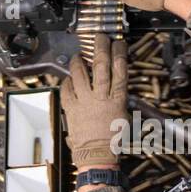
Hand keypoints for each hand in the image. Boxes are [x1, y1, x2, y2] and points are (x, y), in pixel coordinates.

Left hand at [60, 33, 127, 168]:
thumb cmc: (113, 140)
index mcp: (117, 99)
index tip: (118, 43)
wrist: (96, 154)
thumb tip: (117, 89)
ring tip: (79, 56)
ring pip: (80, 73)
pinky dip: (67, 81)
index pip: (120, 69)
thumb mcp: (123, 117)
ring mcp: (84, 101)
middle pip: (101, 65)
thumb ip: (119, 100)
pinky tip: (69, 78)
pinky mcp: (71, 108)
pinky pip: (67, 89)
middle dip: (101, 47)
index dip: (119, 53)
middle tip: (99, 37)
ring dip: (79, 61)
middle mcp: (101, 96)